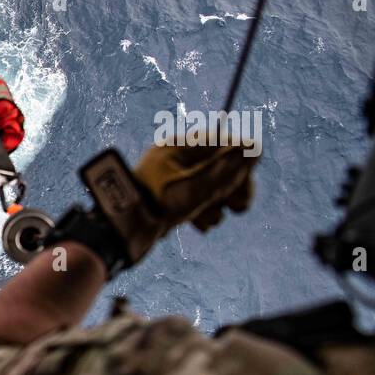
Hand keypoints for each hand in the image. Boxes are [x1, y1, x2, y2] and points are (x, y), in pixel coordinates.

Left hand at [77, 137, 258, 268]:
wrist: (120, 232)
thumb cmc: (155, 205)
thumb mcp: (195, 188)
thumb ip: (227, 169)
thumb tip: (254, 148)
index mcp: (179, 147)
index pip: (223, 142)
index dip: (240, 161)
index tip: (246, 180)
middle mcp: (177, 160)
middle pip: (220, 166)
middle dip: (233, 188)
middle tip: (239, 206)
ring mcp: (174, 181)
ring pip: (211, 188)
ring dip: (216, 205)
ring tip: (206, 219)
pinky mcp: (171, 201)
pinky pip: (198, 203)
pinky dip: (203, 214)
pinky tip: (197, 225)